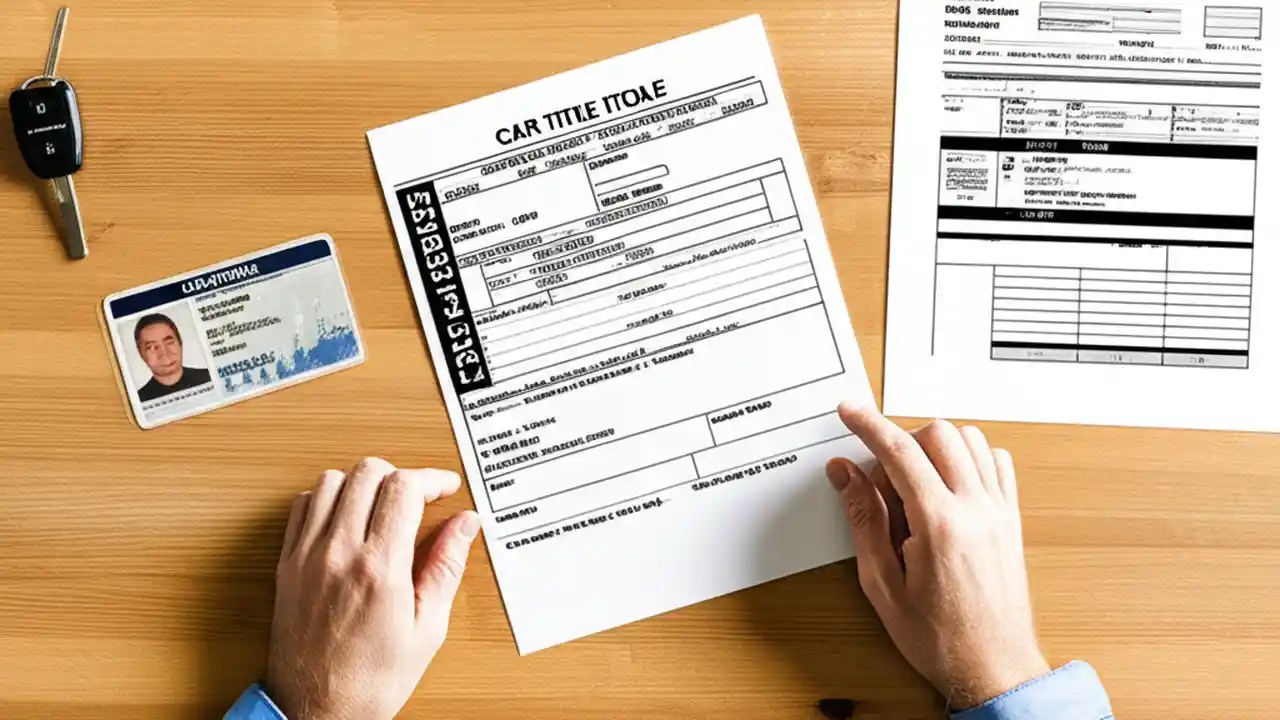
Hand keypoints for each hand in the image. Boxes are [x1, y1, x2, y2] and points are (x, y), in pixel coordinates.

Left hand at [266, 458, 480, 719]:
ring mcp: (306, 555)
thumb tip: (465, 524)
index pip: (404, 487)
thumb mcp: (427, 628)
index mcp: (379, 569)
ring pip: (331, 480)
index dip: (432, 478)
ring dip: (362, 483)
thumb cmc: (371, 680)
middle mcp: (338, 553)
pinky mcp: (286, 564)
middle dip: (400, 475)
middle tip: (418, 498)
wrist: (316, 710)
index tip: (445, 487)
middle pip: (367, 472)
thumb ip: (446, 566)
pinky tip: (346, 519)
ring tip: (381, 507)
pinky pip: (302, 506)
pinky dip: (327, 499)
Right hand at [827, 404, 1048, 709]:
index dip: (869, 425)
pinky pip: (997, 462)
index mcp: (940, 526)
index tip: (850, 412)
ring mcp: (1000, 512)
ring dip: (937, 448)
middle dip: (902, 442)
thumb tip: (846, 476)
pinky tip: (948, 488)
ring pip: (971, 440)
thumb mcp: (882, 585)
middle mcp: (977, 510)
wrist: (993, 668)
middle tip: (882, 482)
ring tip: (914, 487)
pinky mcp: (1012, 519)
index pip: (900, 452)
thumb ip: (864, 521)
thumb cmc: (939, 639)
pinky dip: (969, 460)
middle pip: (939, 434)